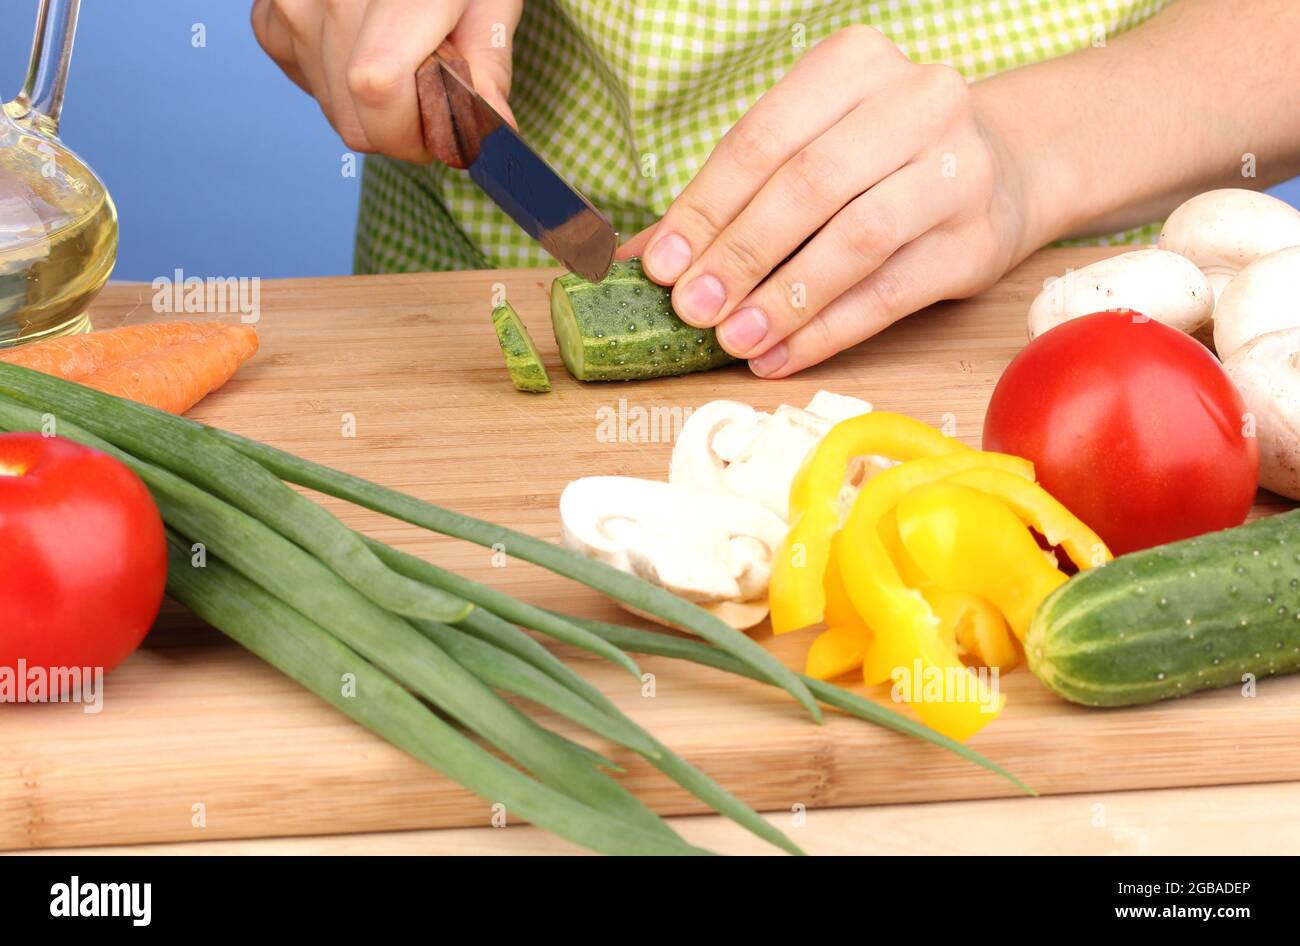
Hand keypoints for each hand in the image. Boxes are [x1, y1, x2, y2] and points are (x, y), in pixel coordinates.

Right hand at [251, 0, 521, 162]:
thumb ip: (488, 64)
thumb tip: (492, 127)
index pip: (377, 90)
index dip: (416, 130)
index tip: (448, 129)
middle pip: (357, 120)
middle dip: (403, 126)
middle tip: (432, 88)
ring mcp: (292, 5)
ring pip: (336, 113)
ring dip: (376, 108)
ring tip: (402, 56)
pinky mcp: (271, 16)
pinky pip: (310, 86)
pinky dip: (343, 84)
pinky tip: (367, 48)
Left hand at [619, 25, 1032, 377]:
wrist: (1002, 167)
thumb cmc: (878, 159)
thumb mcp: (809, 147)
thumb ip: (733, 194)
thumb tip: (635, 259)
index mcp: (856, 61)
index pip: (762, 139)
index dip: (704, 207)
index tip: (659, 264)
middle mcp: (917, 102)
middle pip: (807, 185)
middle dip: (739, 254)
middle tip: (691, 308)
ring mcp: (958, 169)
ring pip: (854, 240)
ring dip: (783, 299)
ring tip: (733, 338)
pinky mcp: (976, 241)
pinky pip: (889, 294)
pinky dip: (826, 331)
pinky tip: (780, 355)